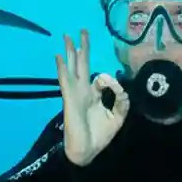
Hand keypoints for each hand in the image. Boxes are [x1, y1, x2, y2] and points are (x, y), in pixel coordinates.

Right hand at [55, 29, 128, 166]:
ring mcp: (75, 93)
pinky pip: (65, 80)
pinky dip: (62, 67)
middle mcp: (83, 91)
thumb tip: (120, 87)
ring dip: (70, 51)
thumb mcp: (117, 117)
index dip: (112, 82)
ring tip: (67, 35)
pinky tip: (59, 56)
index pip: (101, 78)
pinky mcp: (70, 98)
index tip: (118, 92)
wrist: (86, 151)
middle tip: (82, 30)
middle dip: (83, 47)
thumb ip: (121, 102)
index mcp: (93, 95)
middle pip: (83, 64)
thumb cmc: (100, 136)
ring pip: (72, 67)